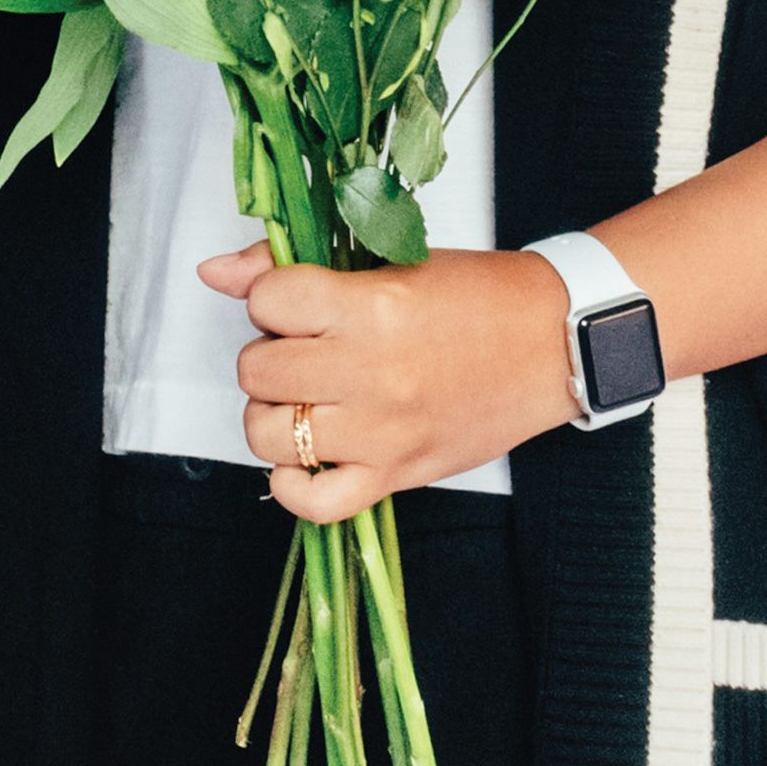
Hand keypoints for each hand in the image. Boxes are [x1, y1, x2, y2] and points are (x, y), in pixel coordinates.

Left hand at [196, 242, 577, 523]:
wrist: (551, 342)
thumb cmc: (477, 297)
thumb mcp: (391, 263)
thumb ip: (294, 271)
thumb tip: (214, 271)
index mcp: (372, 307)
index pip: (268, 300)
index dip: (270, 296)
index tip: (295, 301)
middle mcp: (372, 373)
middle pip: (258, 369)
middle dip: (270, 353)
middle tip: (304, 347)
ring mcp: (382, 432)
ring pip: (269, 433)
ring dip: (276, 412)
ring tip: (307, 396)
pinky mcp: (397, 474)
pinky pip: (314, 502)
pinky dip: (294, 483)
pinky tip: (308, 453)